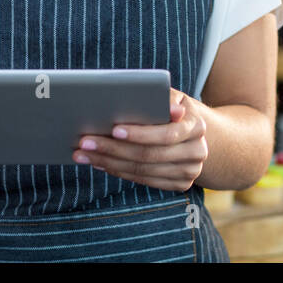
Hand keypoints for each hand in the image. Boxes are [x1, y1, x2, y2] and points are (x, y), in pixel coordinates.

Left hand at [74, 88, 207, 191]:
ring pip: (143, 171)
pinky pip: (144, 180)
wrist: (192, 134)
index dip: (139, 133)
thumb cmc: (172, 109)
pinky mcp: (180, 185)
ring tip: (84, 154)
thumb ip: (163, 98)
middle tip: (84, 142)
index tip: (113, 129)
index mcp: (196, 126)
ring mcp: (190, 171)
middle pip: (149, 155)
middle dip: (113, 149)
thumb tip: (164, 104)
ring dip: (109, 162)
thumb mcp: (171, 97)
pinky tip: (100, 162)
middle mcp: (197, 151)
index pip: (167, 134)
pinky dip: (119, 171)